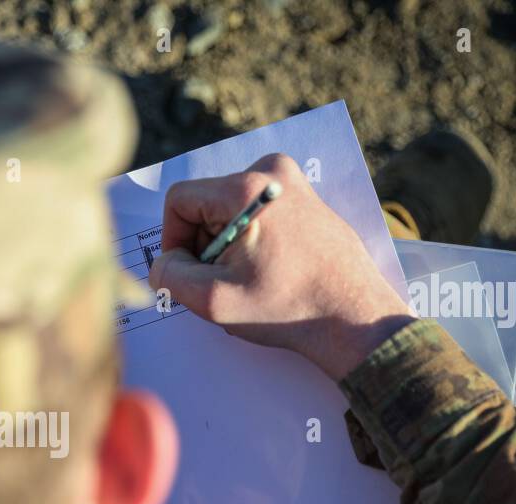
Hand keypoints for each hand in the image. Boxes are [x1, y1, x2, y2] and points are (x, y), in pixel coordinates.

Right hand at [148, 153, 414, 381]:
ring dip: (226, 246)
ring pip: (229, 211)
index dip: (173, 240)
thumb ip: (171, 277)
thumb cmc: (287, 309)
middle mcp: (272, 173)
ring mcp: (293, 184)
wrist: (354, 318)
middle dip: (203, 244)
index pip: (180, 200)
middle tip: (222, 281)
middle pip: (205, 203)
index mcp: (248, 189)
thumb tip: (161, 265)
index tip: (189, 272)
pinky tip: (268, 273)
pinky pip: (257, 214)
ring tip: (248, 280)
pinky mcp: (306, 199)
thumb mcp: (213, 300)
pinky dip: (251, 243)